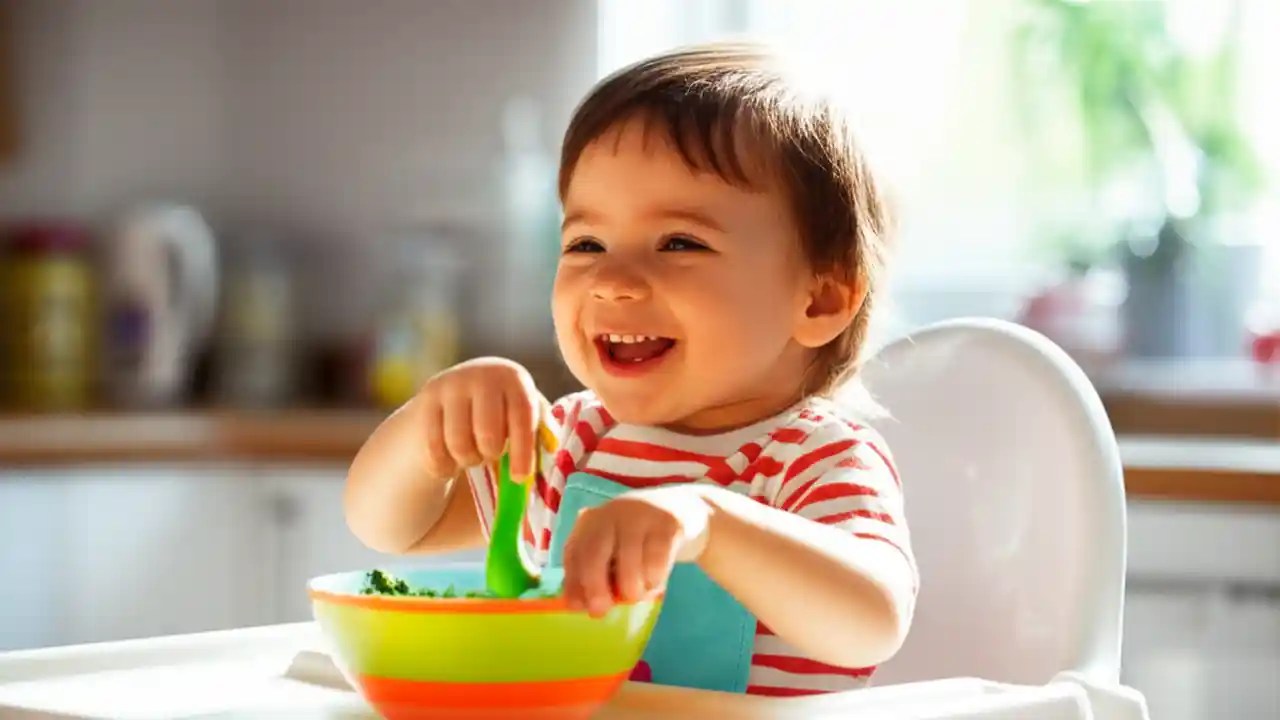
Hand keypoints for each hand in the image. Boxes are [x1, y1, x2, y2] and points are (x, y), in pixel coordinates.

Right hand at [415, 357, 543, 479]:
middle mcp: (482, 376)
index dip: (523, 451)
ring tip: (472, 455)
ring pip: (459, 444)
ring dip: (467, 460)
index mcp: (514, 379)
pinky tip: (450, 462)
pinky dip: (443, 466)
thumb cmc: (504, 411)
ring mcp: (451, 385)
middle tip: (490, 456)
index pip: (521, 417)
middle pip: (487, 434)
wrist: (463, 387)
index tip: (520, 479)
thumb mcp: (526, 416)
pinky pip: (434, 448)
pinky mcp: (427, 399)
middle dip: (490, 454)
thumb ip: (540, 438)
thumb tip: (546, 465)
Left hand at [562, 486, 711, 616]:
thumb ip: (591, 577)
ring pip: (629, 563)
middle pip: (594, 552)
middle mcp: (611, 514)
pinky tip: (655, 580)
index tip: (579, 608)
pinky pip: (657, 562)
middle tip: (602, 611)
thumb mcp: (610, 553)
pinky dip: (654, 581)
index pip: (574, 552)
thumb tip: (576, 605)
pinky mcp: (667, 523)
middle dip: (595, 587)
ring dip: (633, 590)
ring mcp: (639, 516)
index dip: (574, 582)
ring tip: (639, 593)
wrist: (677, 508)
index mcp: (591, 523)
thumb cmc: (635, 541)